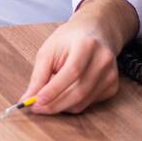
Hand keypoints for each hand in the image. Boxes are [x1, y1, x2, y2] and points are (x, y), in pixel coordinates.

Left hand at [21, 0, 137, 114]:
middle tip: (37, 108)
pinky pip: (88, 103)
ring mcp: (111, 75)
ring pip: (83, 102)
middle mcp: (103, 60)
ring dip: (61, 106)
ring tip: (47, 100)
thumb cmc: (69, 39)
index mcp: (87, 45)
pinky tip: (64, 94)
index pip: (72, 72)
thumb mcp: (49, 50)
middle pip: (79, 91)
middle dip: (54, 104)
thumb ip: (39, 75)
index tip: (36, 102)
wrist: (95, 32)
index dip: (54, 90)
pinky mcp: (112, 86)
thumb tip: (28, 98)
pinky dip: (72, 104)